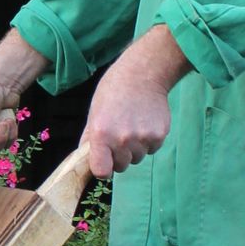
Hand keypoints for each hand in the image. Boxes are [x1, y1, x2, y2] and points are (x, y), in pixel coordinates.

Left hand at [80, 27, 189, 176]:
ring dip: (134, 148)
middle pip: (121, 166)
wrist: (142, 75)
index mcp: (101, 134)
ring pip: (137, 158)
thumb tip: (85, 159)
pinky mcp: (159, 136)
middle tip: (119, 135)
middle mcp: (122, 140)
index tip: (104, 163)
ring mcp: (142, 139)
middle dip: (119, 156)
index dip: (103, 169)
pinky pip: (151, 149)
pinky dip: (148, 141)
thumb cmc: (113, 91)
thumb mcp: (94, 112)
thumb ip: (89, 138)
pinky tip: (144, 122)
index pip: (102, 171)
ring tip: (132, 125)